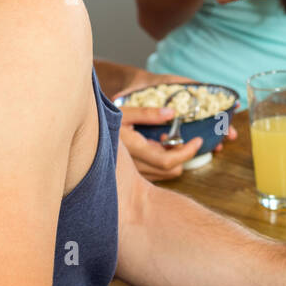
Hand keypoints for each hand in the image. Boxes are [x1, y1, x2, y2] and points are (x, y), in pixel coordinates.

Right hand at [114, 74, 237, 181]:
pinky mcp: (134, 173)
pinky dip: (162, 160)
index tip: (198, 140)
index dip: (188, 152)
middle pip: (171, 171)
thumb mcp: (123, 112)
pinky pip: (156, 172)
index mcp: (135, 150)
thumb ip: (147, 113)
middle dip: (182, 156)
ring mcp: (135, 172)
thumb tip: (171, 113)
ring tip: (164, 140)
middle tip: (179, 138)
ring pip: (165, 174)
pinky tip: (155, 145)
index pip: (168, 161)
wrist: (86, 136)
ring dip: (172, 158)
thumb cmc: (102, 121)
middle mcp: (136, 166)